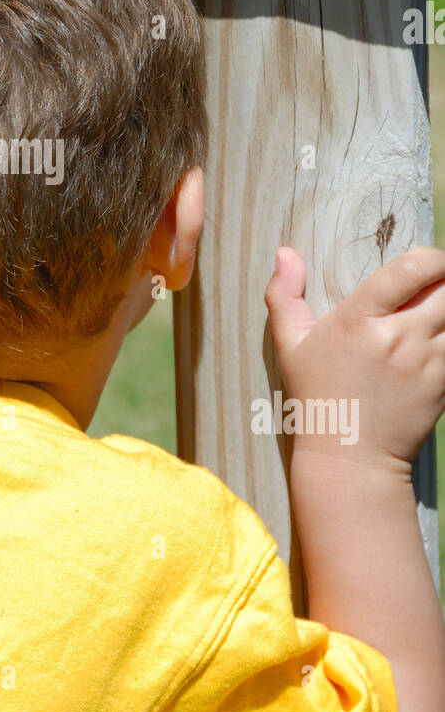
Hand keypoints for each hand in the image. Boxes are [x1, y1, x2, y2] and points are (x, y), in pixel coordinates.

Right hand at [264, 245, 444, 469]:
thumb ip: (284, 295)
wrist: (351, 459)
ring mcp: (425, 363)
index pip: (411, 269)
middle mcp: (398, 337)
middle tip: (435, 287)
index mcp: (358, 320)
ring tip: (437, 316)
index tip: (427, 262)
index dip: (430, 257)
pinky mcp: (444, 384)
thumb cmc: (318, 397)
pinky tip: (437, 342)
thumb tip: (285, 252)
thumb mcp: (290, 346)